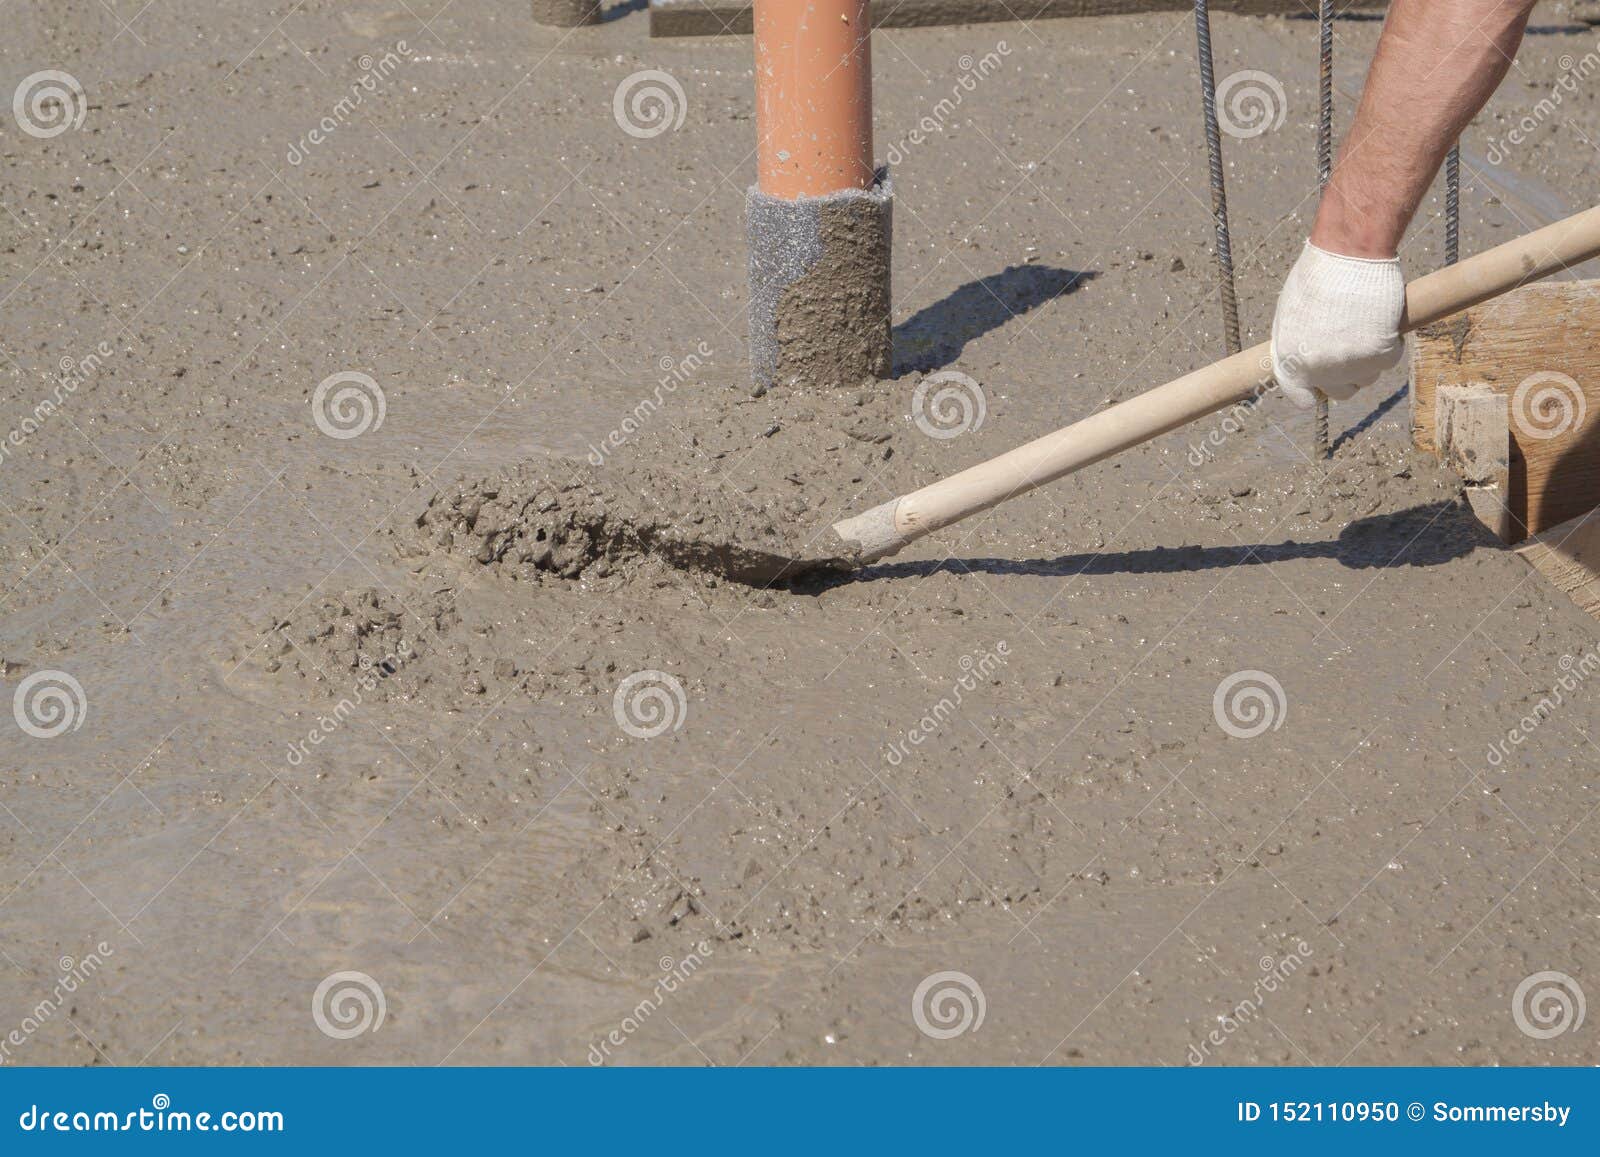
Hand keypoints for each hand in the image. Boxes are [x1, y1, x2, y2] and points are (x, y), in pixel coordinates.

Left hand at [1269, 241, 1405, 408]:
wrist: (1347, 256)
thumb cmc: (1316, 279)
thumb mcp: (1289, 316)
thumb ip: (1294, 346)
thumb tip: (1303, 363)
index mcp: (1291, 363)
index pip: (1302, 398)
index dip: (1315, 390)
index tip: (1324, 381)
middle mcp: (1319, 371)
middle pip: (1340, 392)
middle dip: (1347, 375)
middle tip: (1352, 348)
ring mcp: (1350, 365)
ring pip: (1367, 378)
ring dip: (1369, 360)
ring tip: (1365, 328)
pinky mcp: (1379, 354)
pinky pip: (1390, 361)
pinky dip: (1392, 345)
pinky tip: (1383, 322)